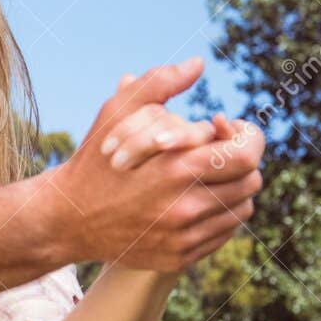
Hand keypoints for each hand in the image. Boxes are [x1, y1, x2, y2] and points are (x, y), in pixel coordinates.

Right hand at [56, 59, 264, 271]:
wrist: (68, 219)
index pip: (247, 155)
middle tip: (219, 151)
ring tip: (208, 176)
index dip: (248, 137)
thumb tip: (198, 64)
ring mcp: (184, 237)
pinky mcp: (180, 257)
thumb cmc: (96, 160)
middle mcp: (184, 207)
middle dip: (241, 160)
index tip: (228, 130)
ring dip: (233, 188)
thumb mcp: (115, 114)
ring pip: (243, 209)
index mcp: (175, 168)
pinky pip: (224, 233)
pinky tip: (195, 200)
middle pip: (252, 181)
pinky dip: (218, 215)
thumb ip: (158, 83)